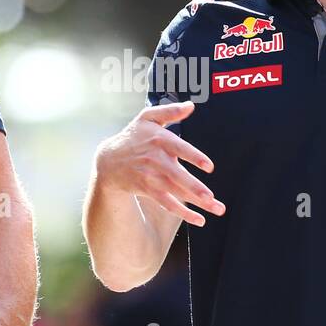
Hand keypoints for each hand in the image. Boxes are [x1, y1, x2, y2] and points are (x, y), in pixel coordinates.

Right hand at [96, 101, 224, 226]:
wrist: (109, 160)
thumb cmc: (133, 136)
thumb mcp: (147, 118)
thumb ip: (170, 111)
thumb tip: (191, 106)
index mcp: (159, 139)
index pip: (179, 148)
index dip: (193, 157)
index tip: (209, 166)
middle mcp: (155, 159)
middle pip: (177, 176)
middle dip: (194, 188)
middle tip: (211, 197)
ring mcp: (150, 176)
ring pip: (175, 192)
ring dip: (195, 203)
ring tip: (216, 209)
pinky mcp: (147, 190)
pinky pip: (167, 203)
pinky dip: (183, 212)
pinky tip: (199, 219)